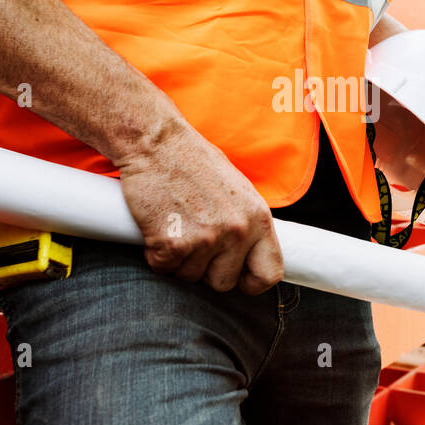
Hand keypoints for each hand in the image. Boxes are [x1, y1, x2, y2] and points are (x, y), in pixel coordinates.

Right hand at [116, 120, 283, 294]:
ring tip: (175, 225)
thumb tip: (249, 256)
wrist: (157, 142)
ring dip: (178, 259)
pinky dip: (156, 254)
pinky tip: (157, 227)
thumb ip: (247, 223)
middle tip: (192, 240)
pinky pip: (163, 268)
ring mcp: (205, 239)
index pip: (269, 273)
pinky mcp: (172, 243)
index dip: (250, 282)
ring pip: (189, 276)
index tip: (235, 278)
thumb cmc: (195, 162)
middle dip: (205, 269)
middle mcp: (237, 231)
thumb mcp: (238, 191)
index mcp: (258, 218)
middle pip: (223, 282)